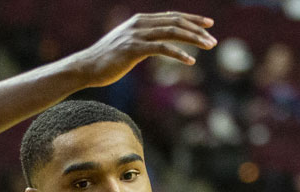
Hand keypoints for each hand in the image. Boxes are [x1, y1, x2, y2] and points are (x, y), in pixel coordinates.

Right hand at [69, 12, 216, 84]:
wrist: (86, 67)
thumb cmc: (107, 60)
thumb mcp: (127, 44)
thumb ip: (143, 39)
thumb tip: (157, 42)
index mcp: (140, 20)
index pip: (172, 16)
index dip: (192, 19)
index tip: (209, 25)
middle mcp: (140, 23)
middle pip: (175, 22)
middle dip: (197, 29)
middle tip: (213, 40)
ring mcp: (136, 35)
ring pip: (172, 32)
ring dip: (193, 39)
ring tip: (208, 47)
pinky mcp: (134, 49)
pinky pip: (162, 49)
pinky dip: (178, 53)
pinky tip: (190, 61)